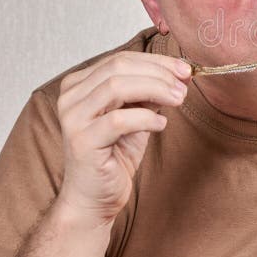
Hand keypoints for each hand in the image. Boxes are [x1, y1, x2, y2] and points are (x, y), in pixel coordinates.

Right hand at [55, 52, 190, 226]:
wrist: (95, 197)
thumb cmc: (114, 154)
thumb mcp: (136, 114)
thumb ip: (149, 92)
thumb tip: (179, 73)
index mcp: (80, 84)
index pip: (121, 59)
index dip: (157, 61)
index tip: (185, 69)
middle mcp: (70, 97)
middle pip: (119, 67)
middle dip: (158, 72)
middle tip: (184, 84)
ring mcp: (73, 119)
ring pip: (117, 87)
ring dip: (155, 89)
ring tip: (178, 100)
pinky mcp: (82, 142)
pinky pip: (119, 120)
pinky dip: (146, 118)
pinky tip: (161, 124)